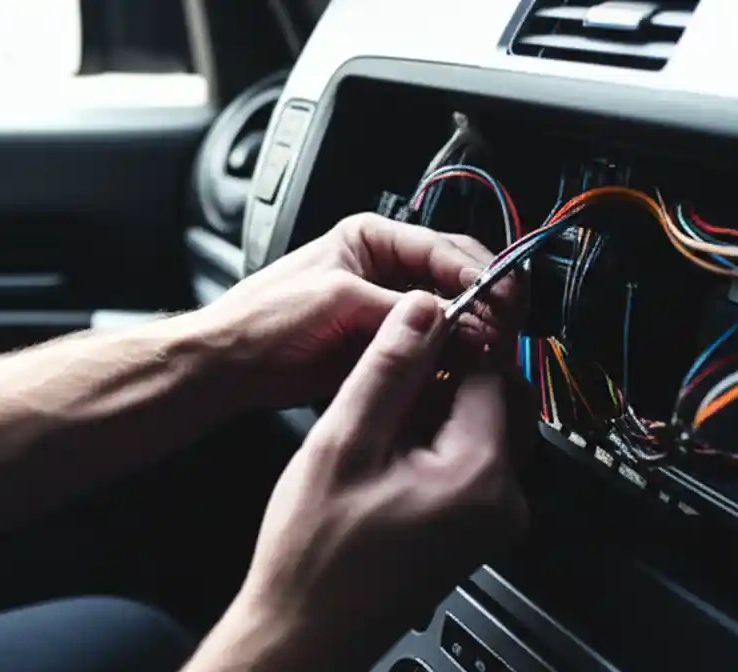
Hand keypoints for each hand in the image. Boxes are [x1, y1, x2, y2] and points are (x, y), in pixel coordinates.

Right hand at [146, 292, 530, 671]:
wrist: (306, 631)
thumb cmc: (318, 556)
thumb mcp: (345, 440)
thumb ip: (389, 368)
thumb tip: (421, 312)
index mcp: (481, 475)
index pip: (493, 370)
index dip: (456, 336)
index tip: (422, 321)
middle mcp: (503, 501)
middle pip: (499, 397)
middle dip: (452, 370)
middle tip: (399, 359)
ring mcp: (492, 519)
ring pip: (485, 427)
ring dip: (443, 403)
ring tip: (384, 405)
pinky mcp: (474, 529)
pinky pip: (471, 461)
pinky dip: (438, 438)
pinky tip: (391, 441)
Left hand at [196, 212, 516, 408]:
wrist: (231, 367)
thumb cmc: (264, 319)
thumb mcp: (338, 300)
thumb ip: (399, 309)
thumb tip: (453, 316)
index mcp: (373, 239)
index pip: (443, 247)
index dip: (477, 272)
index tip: (501, 297)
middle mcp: (388, 271)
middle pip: (457, 279)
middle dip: (485, 301)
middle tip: (506, 325)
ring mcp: (390, 311)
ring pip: (452, 316)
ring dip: (475, 331)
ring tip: (493, 348)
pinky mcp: (387, 347)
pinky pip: (433, 348)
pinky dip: (454, 357)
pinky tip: (468, 366)